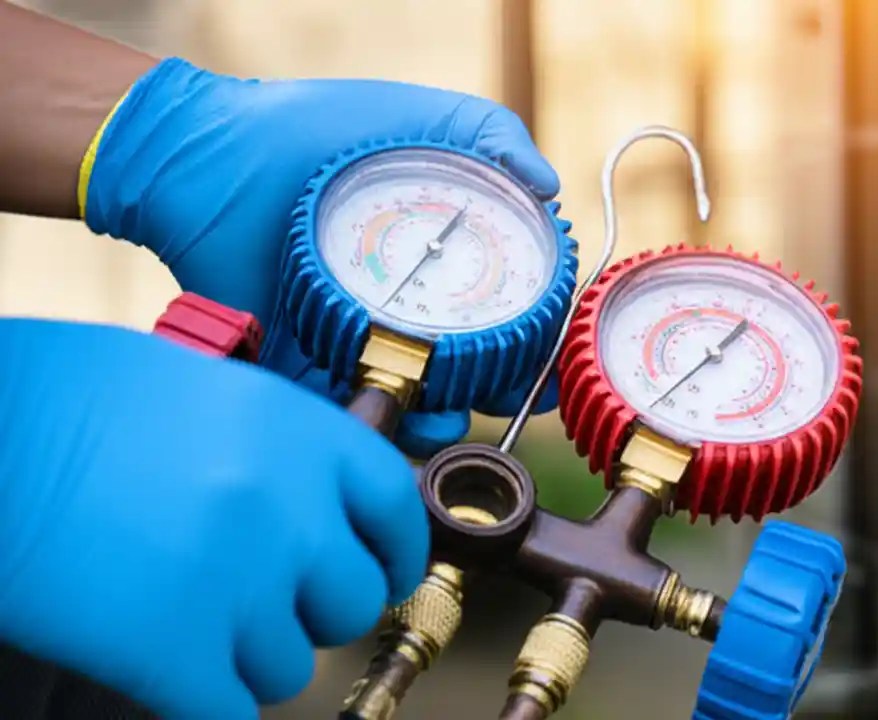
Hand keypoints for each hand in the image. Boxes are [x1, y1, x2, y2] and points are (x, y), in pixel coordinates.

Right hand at [0, 319, 426, 717]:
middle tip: (265, 602)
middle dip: (315, 612)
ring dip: (251, 659)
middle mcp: (288, 508)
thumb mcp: (202, 393)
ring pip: (290, 666)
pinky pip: (229, 712)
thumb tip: (321, 507)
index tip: (384, 570)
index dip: (396, 551)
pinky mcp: (172, 651)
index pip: (397, 510)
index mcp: (301, 434)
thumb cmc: (67, 401)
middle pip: (354, 599)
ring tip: (194, 624)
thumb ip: (278, 450)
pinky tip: (171, 673)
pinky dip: (206, 703)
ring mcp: (237, 583)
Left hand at [83, 58, 563, 456]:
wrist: (217, 153)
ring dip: (441, 421)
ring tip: (447, 416)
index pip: (504, 318)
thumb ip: (494, 137)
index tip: (557, 367)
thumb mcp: (427, 118)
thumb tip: (553, 190)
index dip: (539, 347)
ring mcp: (354, 341)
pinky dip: (373, 429)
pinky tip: (395, 421)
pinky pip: (342, 414)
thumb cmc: (322, 128)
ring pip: (411, 402)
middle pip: (468, 370)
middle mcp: (403, 307)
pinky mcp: (303, 367)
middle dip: (498, 394)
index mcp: (438, 262)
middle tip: (513, 398)